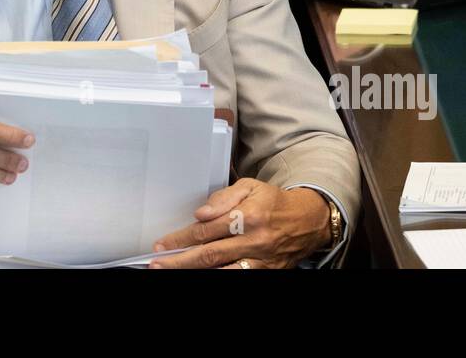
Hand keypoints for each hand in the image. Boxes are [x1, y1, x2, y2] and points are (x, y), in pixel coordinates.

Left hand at [148, 179, 331, 268]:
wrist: (307, 220)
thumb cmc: (274, 202)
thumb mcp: (250, 187)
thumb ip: (223, 198)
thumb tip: (200, 213)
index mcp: (248, 216)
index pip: (206, 230)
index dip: (181, 238)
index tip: (162, 244)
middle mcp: (254, 240)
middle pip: (210, 254)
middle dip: (180, 261)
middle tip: (158, 263)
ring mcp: (261, 260)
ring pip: (222, 271)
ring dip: (195, 272)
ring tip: (173, 271)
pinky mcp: (268, 272)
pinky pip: (239, 278)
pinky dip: (220, 276)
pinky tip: (203, 274)